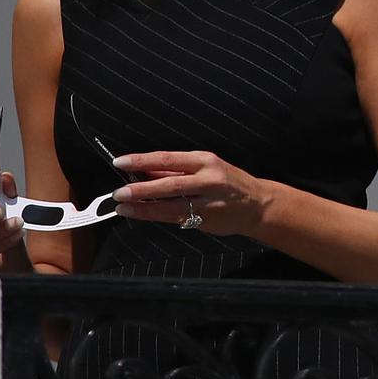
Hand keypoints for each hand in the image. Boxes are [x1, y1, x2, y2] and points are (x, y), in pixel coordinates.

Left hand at [112, 151, 269, 236]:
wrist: (258, 203)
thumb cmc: (230, 182)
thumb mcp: (206, 167)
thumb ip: (178, 169)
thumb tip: (146, 169)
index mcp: (205, 160)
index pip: (168, 158)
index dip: (142, 160)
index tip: (121, 161)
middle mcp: (208, 179)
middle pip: (169, 183)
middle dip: (140, 188)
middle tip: (119, 191)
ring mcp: (207, 201)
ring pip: (170, 205)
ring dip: (143, 206)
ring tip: (123, 206)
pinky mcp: (206, 220)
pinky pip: (176, 217)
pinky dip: (156, 215)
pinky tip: (141, 214)